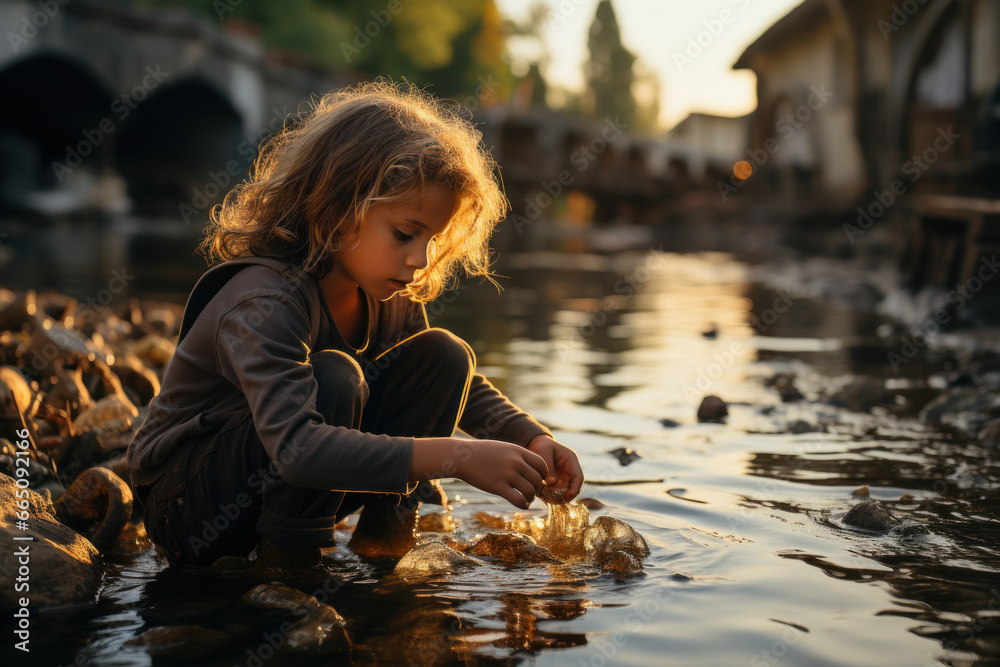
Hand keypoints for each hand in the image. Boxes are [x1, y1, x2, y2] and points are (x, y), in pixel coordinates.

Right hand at [410, 438, 548, 509]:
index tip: (538, 480)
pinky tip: (521, 504)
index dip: (543, 475)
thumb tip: (533, 468)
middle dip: (537, 489)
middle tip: (531, 492)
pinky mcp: (498, 487)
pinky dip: (523, 505)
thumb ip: (519, 456)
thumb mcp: (504, 448)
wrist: (462, 456)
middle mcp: (515, 462)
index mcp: (518, 451)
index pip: (542, 465)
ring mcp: (507, 474)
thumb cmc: (483, 453)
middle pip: (537, 479)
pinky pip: (518, 500)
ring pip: (530, 491)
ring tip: (526, 499)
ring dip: (530, 498)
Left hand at [526, 434, 583, 501]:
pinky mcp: (555, 482)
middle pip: (573, 487)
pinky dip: (551, 498)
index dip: (575, 488)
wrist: (535, 443)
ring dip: (558, 498)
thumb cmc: (541, 445)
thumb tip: (552, 483)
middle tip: (557, 502)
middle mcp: (569, 470)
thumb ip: (548, 467)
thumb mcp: (544, 452)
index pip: (578, 476)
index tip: (568, 496)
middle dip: (566, 496)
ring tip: (549, 501)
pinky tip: (545, 501)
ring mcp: (563, 477)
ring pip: (564, 492)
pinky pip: (555, 493)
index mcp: (571, 460)